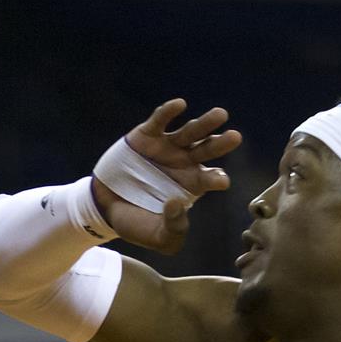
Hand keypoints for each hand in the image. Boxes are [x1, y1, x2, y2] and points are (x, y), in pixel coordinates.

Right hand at [91, 98, 241, 253]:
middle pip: (208, 149)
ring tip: (221, 115)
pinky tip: (179, 105)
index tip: (220, 181)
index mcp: (192, 184)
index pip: (212, 177)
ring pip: (190, 131)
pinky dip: (169, 112)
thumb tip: (177, 204)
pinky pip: (159, 121)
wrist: (105, 207)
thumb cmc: (137, 223)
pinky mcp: (146, 135)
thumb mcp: (157, 236)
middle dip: (222, 143)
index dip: (217, 178)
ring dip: (206, 123)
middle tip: (235, 137)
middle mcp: (184, 162)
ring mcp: (167, 147)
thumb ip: (173, 228)